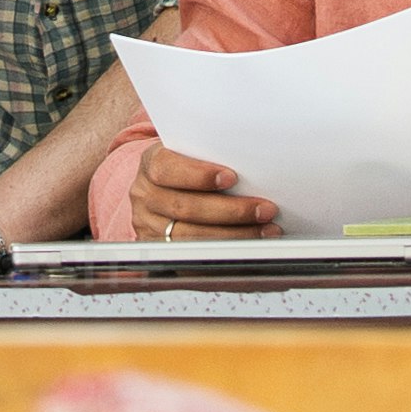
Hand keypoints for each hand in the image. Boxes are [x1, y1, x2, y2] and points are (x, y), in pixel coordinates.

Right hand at [128, 141, 280, 239]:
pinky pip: (192, 258)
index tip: (231, 178)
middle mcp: (145, 196)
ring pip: (190, 237)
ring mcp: (149, 226)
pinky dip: (224, 253)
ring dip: (234, 235)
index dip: (199, 175)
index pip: (167, 169)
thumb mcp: (192, 153)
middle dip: (230, 211)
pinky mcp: (160, 251)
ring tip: (265, 229)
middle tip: (264, 209)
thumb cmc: (189, 167)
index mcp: (151, 164)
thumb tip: (252, 163)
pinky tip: (248, 247)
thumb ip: (211, 155)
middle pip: (185, 208)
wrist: (166, 190)